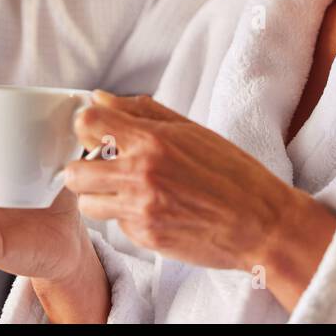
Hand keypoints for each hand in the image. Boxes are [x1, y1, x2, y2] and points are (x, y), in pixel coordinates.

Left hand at [64, 91, 335, 292]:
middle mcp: (141, 175)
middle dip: (85, 167)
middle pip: (74, 170)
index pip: (87, 123)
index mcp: (152, 140)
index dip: (87, 126)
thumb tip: (100, 98)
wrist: (261, 222)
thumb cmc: (231, 171)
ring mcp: (141, 210)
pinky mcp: (146, 237)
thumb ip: (141, 112)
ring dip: (99, 197)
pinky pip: (116, 225)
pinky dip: (127, 217)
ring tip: (125, 191)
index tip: (98, 132)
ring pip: (86, 204)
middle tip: (106, 166)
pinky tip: (154, 210)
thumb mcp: (190, 130)